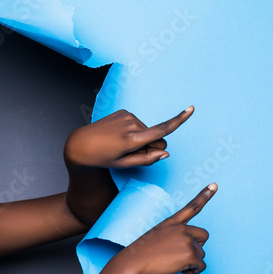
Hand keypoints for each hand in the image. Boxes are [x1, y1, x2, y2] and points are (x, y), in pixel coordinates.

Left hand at [64, 106, 194, 168]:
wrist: (81, 144)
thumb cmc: (102, 157)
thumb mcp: (124, 164)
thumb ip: (147, 159)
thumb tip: (165, 153)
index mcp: (132, 139)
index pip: (161, 130)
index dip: (179, 120)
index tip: (191, 109)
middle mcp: (132, 124)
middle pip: (156, 137)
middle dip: (151, 146)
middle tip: (130, 153)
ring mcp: (128, 116)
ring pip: (147, 131)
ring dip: (140, 139)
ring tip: (120, 144)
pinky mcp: (124, 112)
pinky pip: (138, 124)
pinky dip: (133, 132)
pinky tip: (118, 136)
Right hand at [118, 183, 215, 273]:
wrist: (132, 264)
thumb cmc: (141, 254)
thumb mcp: (156, 237)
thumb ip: (173, 237)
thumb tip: (187, 249)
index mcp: (172, 222)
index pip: (191, 207)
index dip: (205, 195)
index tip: (214, 185)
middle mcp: (181, 228)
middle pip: (204, 236)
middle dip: (197, 247)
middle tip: (180, 255)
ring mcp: (186, 240)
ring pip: (201, 254)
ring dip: (191, 262)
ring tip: (172, 263)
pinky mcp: (189, 254)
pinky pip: (201, 266)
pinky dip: (193, 271)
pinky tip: (179, 270)